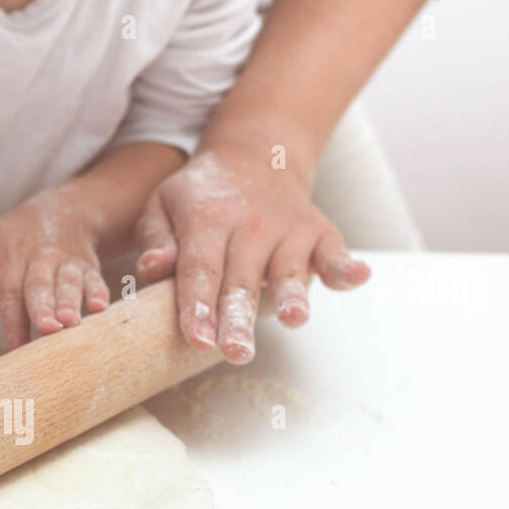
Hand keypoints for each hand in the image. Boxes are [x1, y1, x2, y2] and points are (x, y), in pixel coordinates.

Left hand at [0, 193, 112, 349]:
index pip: (10, 289)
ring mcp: (67, 261)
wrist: (64, 210)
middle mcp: (40, 258)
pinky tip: (100, 309)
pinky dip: (99, 292)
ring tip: (70, 322)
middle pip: (41, 286)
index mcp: (12, 254)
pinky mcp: (89, 265)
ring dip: (71, 302)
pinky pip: (95, 279)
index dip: (13, 317)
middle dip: (44, 307)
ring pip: (68, 283)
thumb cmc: (18, 234)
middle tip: (47, 328)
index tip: (14, 343)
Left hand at [134, 144, 370, 363]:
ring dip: (291, 296)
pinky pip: (334, 252)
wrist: (255, 155)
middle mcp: (249, 226)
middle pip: (241, 281)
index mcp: (206, 221)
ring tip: (294, 319)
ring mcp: (288, 230)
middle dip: (239, 318)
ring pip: (287, 272)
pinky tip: (357, 277)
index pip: (200, 271)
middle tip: (236, 352)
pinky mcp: (319, 232)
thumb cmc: (200, 196)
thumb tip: (150, 268)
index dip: (198, 307)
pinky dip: (346, 266)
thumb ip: (155, 239)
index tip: (197, 339)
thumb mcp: (163, 205)